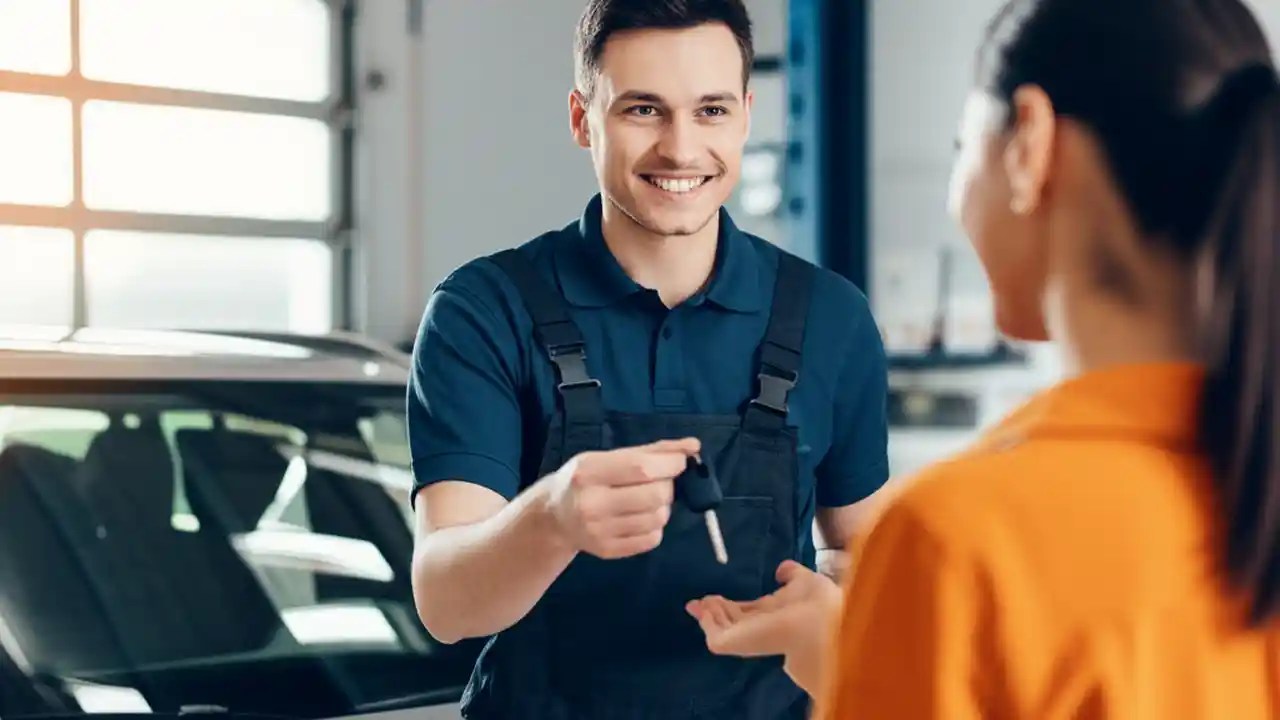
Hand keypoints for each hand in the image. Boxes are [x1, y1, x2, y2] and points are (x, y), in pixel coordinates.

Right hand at [542, 437, 700, 559]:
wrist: (554, 516)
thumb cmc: (585, 479)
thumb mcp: (609, 457)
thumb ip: (652, 451)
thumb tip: (693, 445)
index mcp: (589, 472)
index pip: (642, 468)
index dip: (671, 464)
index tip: (680, 462)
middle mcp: (591, 503)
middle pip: (655, 496)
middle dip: (668, 486)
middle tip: (660, 482)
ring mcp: (598, 531)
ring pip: (657, 519)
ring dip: (663, 507)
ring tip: (649, 500)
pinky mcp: (607, 550)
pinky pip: (652, 539)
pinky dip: (656, 527)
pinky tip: (641, 518)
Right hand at [686, 560, 841, 694]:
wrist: (818, 622)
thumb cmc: (816, 601)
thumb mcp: (804, 580)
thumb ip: (791, 574)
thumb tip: (781, 569)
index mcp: (772, 614)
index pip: (746, 612)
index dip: (730, 605)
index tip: (714, 597)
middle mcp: (757, 628)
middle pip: (729, 622)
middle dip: (712, 612)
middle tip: (696, 601)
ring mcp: (745, 638)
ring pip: (720, 628)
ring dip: (708, 615)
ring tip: (697, 602)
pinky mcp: (734, 643)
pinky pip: (715, 635)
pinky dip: (707, 622)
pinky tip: (703, 607)